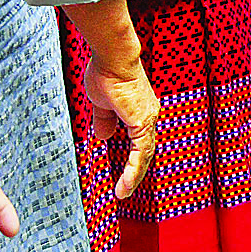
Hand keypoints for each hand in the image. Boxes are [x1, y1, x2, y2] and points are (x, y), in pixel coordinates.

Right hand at [83, 56, 158, 198]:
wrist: (112, 58)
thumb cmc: (106, 73)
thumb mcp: (102, 104)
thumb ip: (105, 120)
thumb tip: (105, 137)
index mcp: (140, 112)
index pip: (141, 142)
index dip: (134, 160)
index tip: (124, 176)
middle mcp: (148, 116)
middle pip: (145, 151)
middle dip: (136, 173)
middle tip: (125, 191)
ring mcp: (147, 118)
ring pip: (145, 155)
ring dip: (134, 177)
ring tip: (123, 194)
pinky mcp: (142, 121)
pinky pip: (140, 152)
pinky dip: (133, 171)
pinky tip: (125, 186)